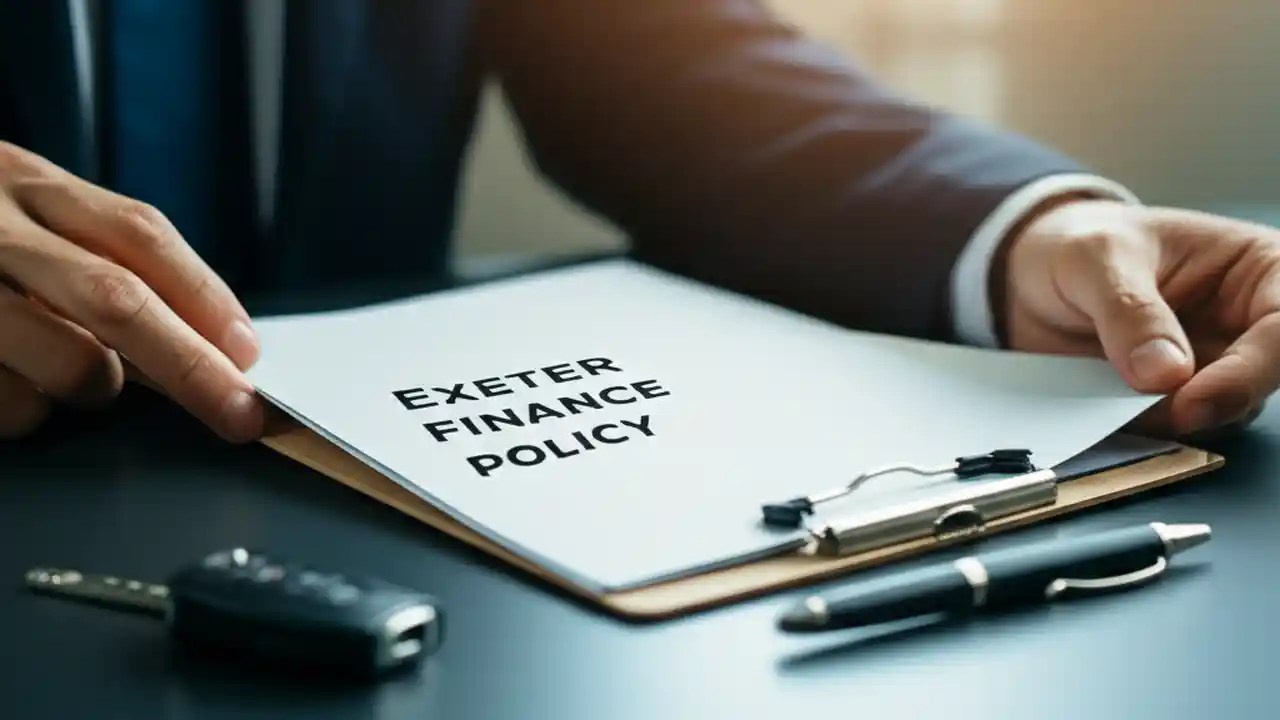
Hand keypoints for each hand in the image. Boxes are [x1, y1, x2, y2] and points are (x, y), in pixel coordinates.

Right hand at [0, 141, 262, 440]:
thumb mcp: (19, 217)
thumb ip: (97, 259)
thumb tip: (210, 338)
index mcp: (24, 183)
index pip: (140, 235)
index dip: (206, 297)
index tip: (250, 355)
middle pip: (117, 299)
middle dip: (192, 367)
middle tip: (238, 413)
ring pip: (64, 365)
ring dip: (90, 390)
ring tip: (66, 373)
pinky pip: (5, 407)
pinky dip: (23, 413)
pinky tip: (1, 383)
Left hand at [1003, 197, 1279, 436]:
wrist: (1032, 275)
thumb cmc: (1079, 245)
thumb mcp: (1096, 259)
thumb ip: (1130, 311)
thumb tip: (1166, 373)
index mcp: (1257, 269)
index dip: (1250, 370)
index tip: (1194, 400)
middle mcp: (1248, 323)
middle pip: (1265, 378)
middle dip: (1218, 403)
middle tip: (1166, 415)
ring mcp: (1215, 365)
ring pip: (1225, 411)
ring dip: (1176, 419)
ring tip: (1117, 402)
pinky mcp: (1177, 398)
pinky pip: (1177, 428)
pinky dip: (1149, 429)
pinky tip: (1110, 414)